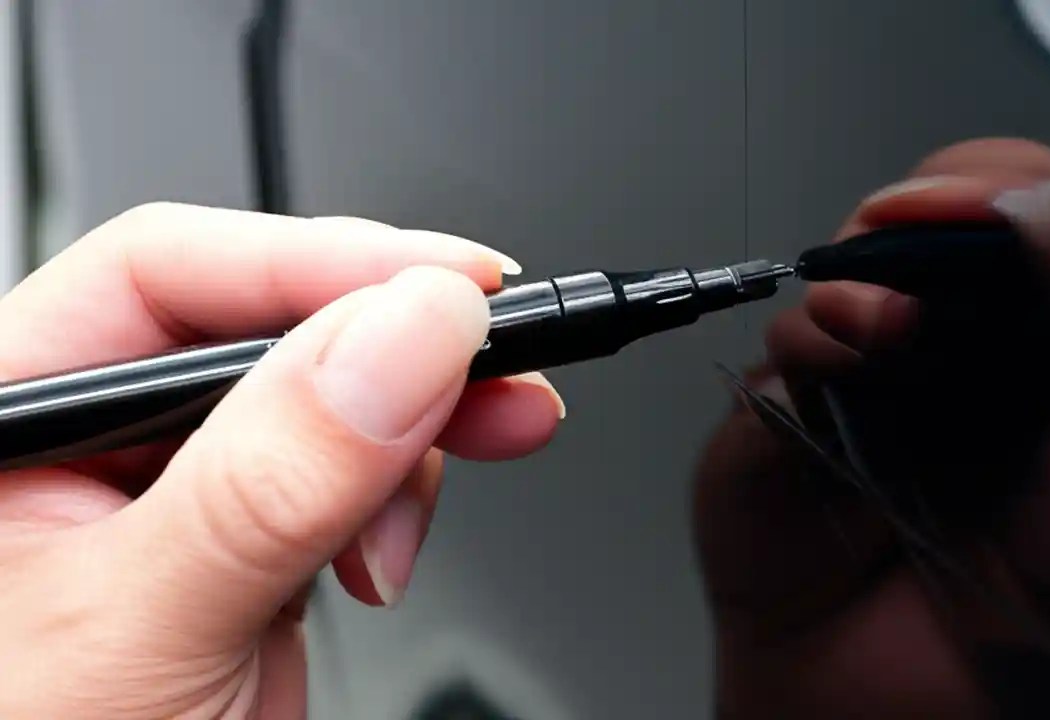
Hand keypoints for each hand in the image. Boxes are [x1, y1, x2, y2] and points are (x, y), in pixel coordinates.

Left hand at [0, 204, 564, 718]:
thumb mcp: (147, 631)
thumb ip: (271, 479)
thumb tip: (408, 332)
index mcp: (10, 416)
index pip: (168, 272)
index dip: (324, 259)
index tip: (454, 289)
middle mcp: (91, 440)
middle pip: (265, 321)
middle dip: (398, 348)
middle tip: (504, 367)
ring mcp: (175, 494)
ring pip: (328, 395)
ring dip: (411, 432)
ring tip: (447, 483)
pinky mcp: (246, 544)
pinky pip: (348, 474)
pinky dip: (400, 496)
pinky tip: (392, 546)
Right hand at [695, 140, 1049, 717]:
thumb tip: (1048, 202)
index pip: (1030, 211)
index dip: (992, 191)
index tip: (971, 208)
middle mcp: (975, 367)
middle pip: (916, 235)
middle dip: (906, 229)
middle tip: (913, 259)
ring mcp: (876, 412)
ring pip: (835, 294)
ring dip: (849, 290)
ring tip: (883, 336)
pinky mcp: (788, 465)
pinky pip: (769, 387)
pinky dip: (794, 360)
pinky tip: (835, 377)